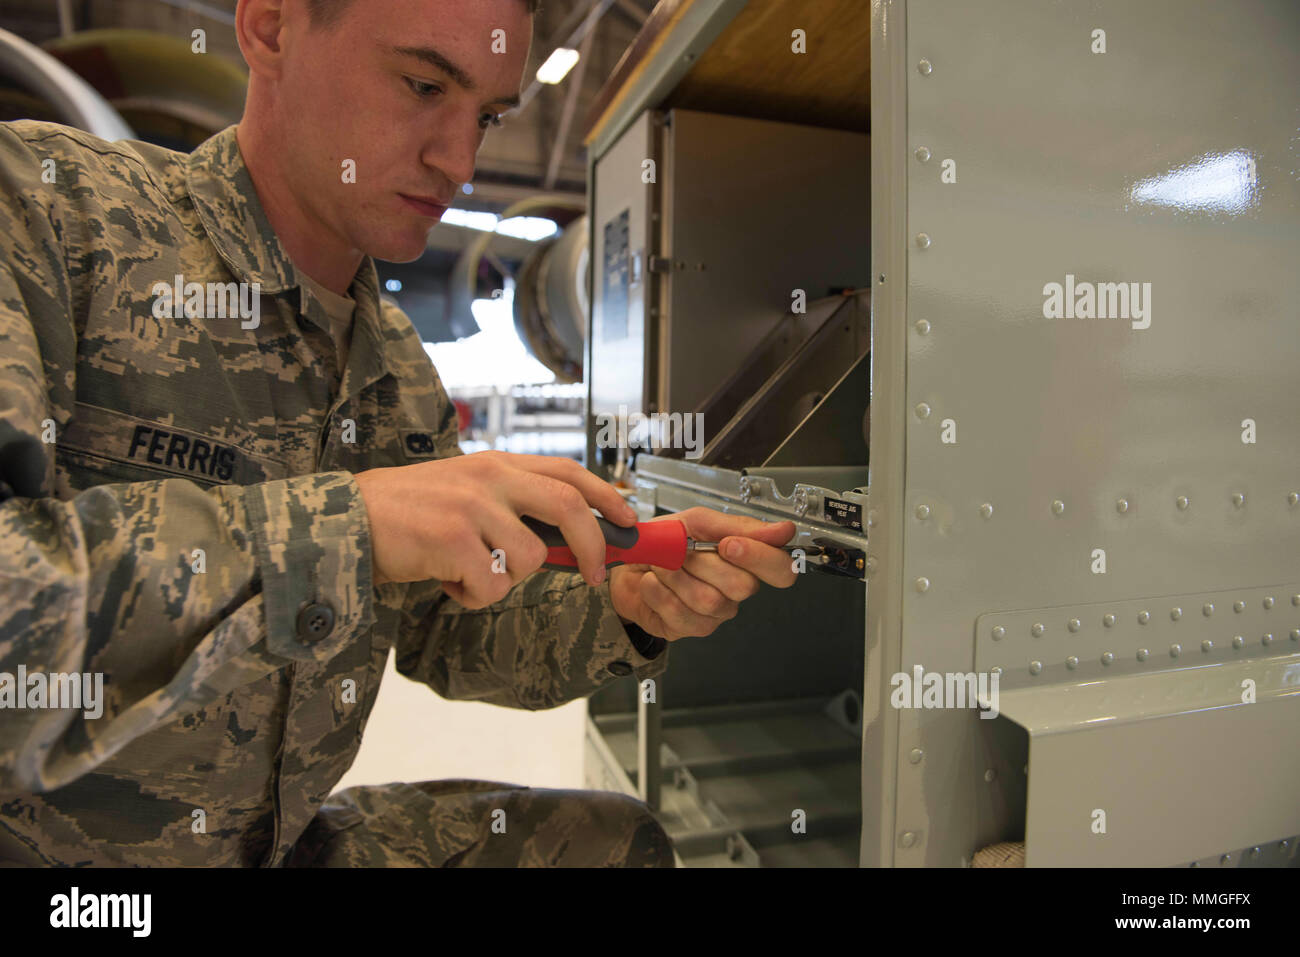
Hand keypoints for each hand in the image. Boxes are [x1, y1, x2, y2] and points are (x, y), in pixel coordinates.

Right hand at [353, 451, 635, 606]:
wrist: (348, 520)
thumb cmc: (405, 513)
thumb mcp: (463, 492)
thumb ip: (509, 504)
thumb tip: (562, 541)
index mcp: (495, 464)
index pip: (567, 471)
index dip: (606, 495)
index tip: (629, 520)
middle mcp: (489, 478)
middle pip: (567, 507)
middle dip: (591, 546)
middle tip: (593, 575)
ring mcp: (472, 508)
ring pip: (528, 559)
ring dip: (504, 581)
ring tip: (466, 574)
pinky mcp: (453, 541)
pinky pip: (491, 586)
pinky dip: (472, 597)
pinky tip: (445, 581)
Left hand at [608, 507, 798, 640]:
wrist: (627, 565)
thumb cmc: (663, 543)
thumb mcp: (697, 522)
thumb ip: (738, 525)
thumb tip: (782, 530)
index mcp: (746, 559)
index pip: (781, 569)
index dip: (760, 558)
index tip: (729, 545)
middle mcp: (737, 589)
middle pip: (743, 586)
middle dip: (703, 562)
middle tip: (683, 551)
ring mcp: (717, 612)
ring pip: (709, 600)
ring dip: (675, 576)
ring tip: (662, 565)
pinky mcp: (692, 629)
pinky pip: (681, 612)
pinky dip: (658, 591)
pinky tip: (653, 583)